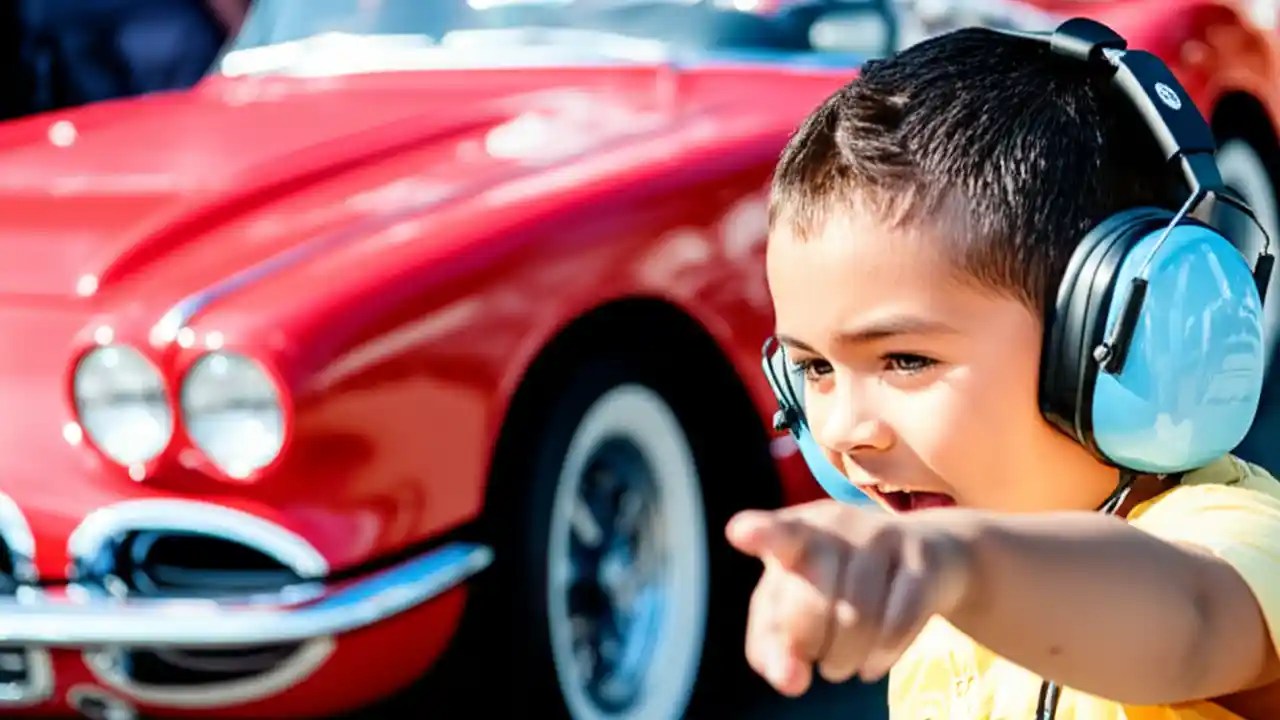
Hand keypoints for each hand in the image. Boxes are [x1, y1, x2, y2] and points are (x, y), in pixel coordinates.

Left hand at [725, 500, 976, 695]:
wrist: (930, 555)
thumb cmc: (841, 583)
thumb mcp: (796, 606)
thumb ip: (774, 646)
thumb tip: (790, 681)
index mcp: (797, 531)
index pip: (778, 533)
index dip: (761, 533)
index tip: (741, 533)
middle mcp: (838, 525)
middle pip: (812, 604)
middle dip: (810, 645)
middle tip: (816, 657)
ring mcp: (884, 537)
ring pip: (858, 619)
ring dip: (844, 659)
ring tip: (841, 664)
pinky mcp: (923, 561)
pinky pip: (898, 625)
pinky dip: (880, 657)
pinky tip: (873, 664)